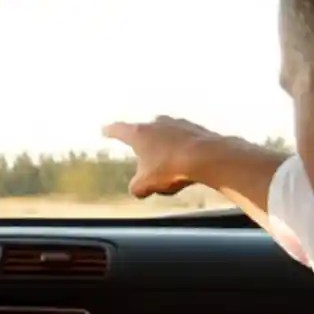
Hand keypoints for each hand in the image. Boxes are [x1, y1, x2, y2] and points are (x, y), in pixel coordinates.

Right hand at [102, 116, 224, 197]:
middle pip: (144, 133)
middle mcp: (157, 123)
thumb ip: (136, 187)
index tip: (105, 130)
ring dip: (165, 150)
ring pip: (166, 136)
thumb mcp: (146, 184)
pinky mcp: (196, 129)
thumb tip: (137, 189)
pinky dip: (184, 152)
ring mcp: (178, 123)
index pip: (118, 130)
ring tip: (171, 169)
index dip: (110, 132)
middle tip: (143, 157)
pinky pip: (185, 141)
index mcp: (139, 133)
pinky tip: (189, 166)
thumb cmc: (171, 168)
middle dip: (143, 144)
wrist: (207, 157)